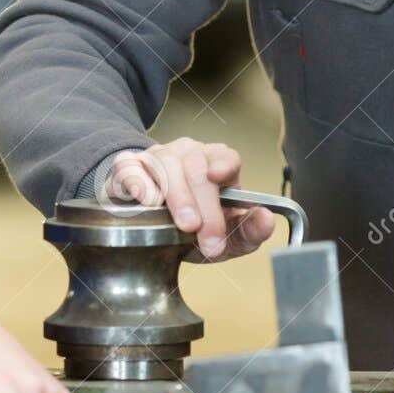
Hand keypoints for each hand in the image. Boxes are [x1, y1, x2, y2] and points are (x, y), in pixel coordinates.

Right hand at [103, 138, 275, 259]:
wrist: (145, 229)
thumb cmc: (188, 229)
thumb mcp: (223, 238)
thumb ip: (248, 232)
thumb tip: (266, 220)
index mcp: (215, 165)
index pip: (225, 156)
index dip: (224, 165)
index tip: (220, 178)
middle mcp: (186, 154)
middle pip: (196, 167)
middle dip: (204, 205)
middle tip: (205, 236)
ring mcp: (156, 158)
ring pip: (166, 164)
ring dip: (177, 195)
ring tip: (184, 224)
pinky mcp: (127, 168)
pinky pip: (130, 167)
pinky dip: (139, 183)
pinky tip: (148, 201)